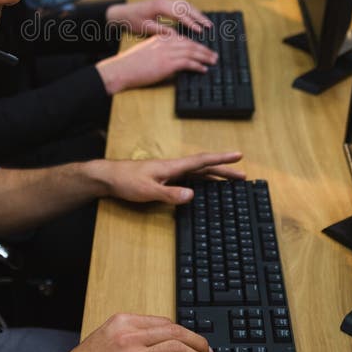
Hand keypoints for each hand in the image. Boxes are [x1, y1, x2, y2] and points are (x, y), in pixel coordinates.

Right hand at [46, 313, 213, 351]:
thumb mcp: (105, 336)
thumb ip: (130, 334)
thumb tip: (159, 339)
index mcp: (123, 321)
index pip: (164, 322)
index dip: (184, 332)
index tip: (193, 341)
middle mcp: (129, 336)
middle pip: (175, 332)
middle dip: (197, 342)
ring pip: (176, 350)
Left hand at [94, 150, 244, 204]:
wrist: (109, 178)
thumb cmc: (126, 181)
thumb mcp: (148, 190)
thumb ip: (169, 193)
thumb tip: (192, 194)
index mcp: (173, 166)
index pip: (202, 161)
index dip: (221, 159)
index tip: (238, 156)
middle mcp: (174, 167)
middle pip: (204, 167)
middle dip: (224, 170)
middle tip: (243, 175)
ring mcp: (170, 172)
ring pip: (198, 172)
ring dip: (215, 175)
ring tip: (231, 181)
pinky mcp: (164, 178)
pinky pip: (189, 178)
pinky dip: (202, 181)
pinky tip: (205, 187)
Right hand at [96, 26, 217, 93]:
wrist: (122, 70)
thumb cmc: (130, 64)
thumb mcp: (146, 52)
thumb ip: (159, 51)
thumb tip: (170, 59)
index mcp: (160, 39)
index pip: (183, 39)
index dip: (195, 44)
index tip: (203, 49)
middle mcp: (165, 43)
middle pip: (190, 44)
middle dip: (204, 49)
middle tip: (214, 55)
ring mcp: (167, 53)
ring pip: (192, 52)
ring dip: (205, 57)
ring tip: (212, 61)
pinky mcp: (167, 64)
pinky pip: (188, 63)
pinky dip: (197, 66)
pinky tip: (203, 69)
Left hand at [106, 0, 212, 35]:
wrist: (122, 13)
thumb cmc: (132, 22)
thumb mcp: (144, 28)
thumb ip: (160, 30)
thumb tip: (175, 34)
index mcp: (159, 6)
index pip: (179, 14)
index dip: (190, 22)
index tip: (200, 31)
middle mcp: (164, 1)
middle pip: (186, 7)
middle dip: (199, 16)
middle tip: (209, 26)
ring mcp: (165, 0)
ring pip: (185, 5)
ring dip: (197, 13)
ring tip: (207, 23)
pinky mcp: (165, 3)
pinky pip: (182, 5)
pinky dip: (191, 11)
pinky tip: (197, 18)